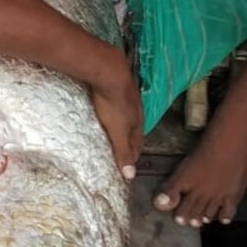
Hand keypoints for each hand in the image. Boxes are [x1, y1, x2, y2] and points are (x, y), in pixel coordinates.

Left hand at [89, 54, 143, 179]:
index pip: (137, 146)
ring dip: (125, 128)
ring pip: (129, 118)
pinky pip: (119, 105)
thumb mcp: (117, 131)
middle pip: (134, 132)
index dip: (133, 157)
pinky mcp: (118, 87)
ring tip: (119, 135)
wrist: (109, 71)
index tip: (128, 168)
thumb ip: (123, 152)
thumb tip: (131, 175)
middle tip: (125, 153)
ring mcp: (129, 98)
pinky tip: (110, 113)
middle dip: (130, 144)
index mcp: (137, 124)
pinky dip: (116, 114)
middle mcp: (136, 111)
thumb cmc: (113, 102)